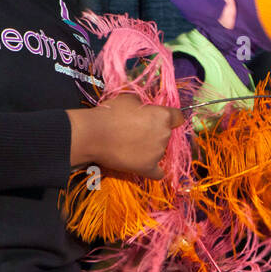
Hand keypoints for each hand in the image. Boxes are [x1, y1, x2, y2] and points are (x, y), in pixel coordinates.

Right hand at [68, 94, 185, 178]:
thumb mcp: (128, 99)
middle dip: (155, 133)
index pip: (177, 117)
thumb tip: (145, 107)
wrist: (93, 134)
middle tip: (136, 132)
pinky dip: (154, 171)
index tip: (158, 119)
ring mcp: (157, 152)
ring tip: (130, 146)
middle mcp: (165, 134)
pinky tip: (147, 167)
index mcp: (163, 116)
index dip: (169, 118)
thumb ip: (142, 103)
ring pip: (160, 151)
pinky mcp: (148, 167)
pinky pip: (158, 173)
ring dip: (150, 149)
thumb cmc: (110, 113)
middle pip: (167, 134)